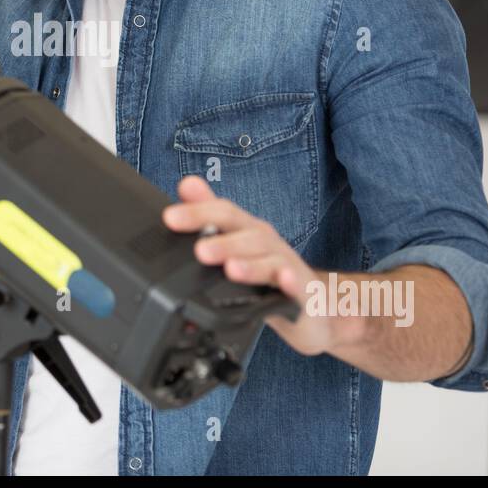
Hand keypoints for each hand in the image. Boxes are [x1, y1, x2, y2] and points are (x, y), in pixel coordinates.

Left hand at [162, 175, 353, 355]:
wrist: (317, 304)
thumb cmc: (272, 271)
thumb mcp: (239, 240)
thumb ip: (211, 213)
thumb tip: (187, 183)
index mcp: (249, 231)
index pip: (224, 213)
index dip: (198, 213)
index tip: (170, 217)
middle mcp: (270, 245)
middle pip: (247, 236)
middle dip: (223, 241)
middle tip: (198, 249)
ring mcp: (289, 268)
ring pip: (270, 263)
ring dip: (251, 265)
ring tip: (231, 268)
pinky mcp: (306, 294)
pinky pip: (299, 287)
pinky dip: (291, 282)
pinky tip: (283, 280)